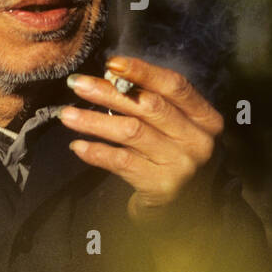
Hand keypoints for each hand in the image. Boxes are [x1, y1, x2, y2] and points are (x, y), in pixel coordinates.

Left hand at [61, 56, 225, 233]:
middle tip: (77, 84)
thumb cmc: (170, 154)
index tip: (110, 63)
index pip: (174, 85)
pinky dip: (97, 152)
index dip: (142, 71)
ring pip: (131, 132)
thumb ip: (152, 101)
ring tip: (67, 115)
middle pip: (149, 106)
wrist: (181, 208)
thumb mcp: (173, 126)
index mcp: (205, 117)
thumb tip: (110, 75)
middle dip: (109, 93)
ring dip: (94, 121)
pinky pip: (121, 162)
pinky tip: (78, 146)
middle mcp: (198, 140)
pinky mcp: (161, 186)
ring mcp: (181, 165)